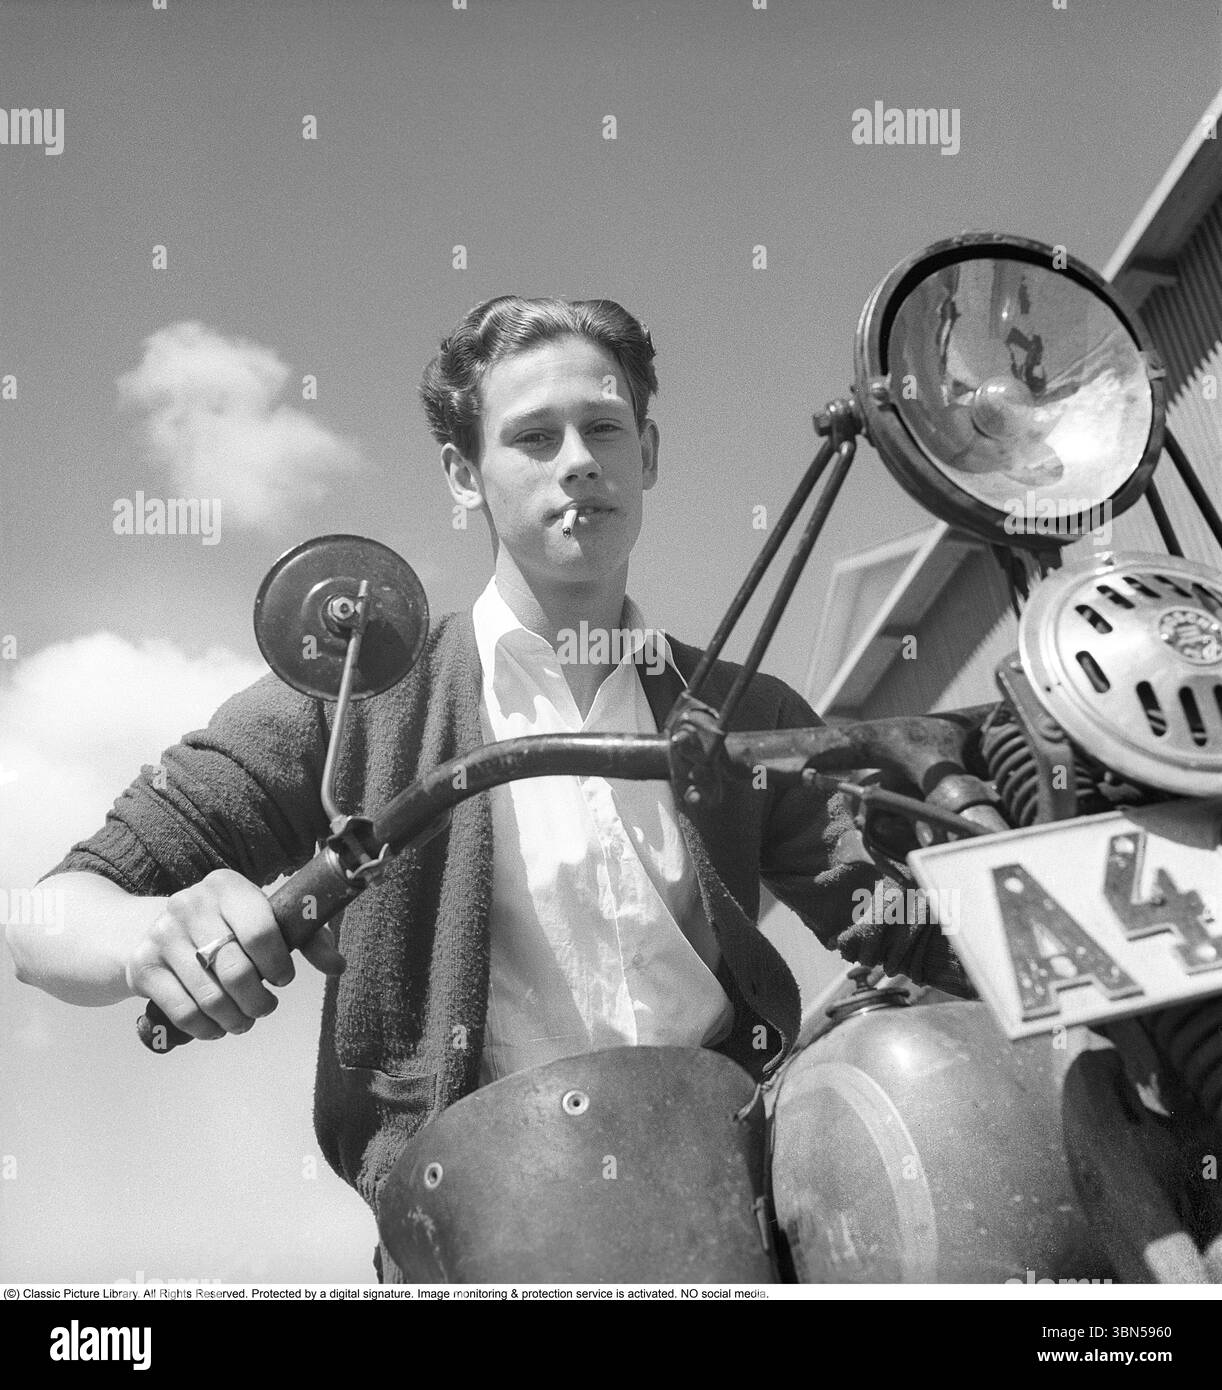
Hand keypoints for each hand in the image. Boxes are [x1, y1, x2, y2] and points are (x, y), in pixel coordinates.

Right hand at [123, 868, 345, 1039]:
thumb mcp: (261, 919)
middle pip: (237, 971)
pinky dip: (207, 1029)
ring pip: (211, 998)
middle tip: (266, 1006)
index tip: (283, 978)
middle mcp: (189, 905)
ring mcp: (161, 936)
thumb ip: (306, 938)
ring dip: (236, 1019)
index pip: (261, 931)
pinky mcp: (142, 968)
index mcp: (226, 885)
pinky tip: (218, 1026)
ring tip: (245, 1019)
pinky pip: (184, 1013)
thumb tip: (338, 966)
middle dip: (260, 1001)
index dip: (278, 964)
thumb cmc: (223, 927)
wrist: (145, 930)